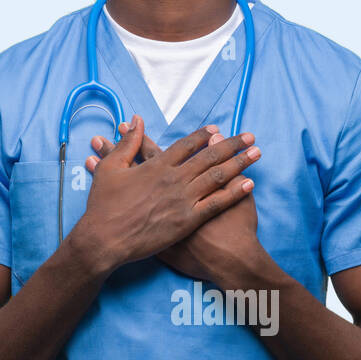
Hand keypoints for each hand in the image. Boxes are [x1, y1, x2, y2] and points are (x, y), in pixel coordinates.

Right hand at [70, 115, 260, 274]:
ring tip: (257, 152)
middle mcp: (174, 179)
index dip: (203, 136)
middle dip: (232, 144)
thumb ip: (127, 144)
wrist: (105, 238)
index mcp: (156, 165)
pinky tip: (249, 183)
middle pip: (209, 156)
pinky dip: (234, 192)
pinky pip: (217, 203)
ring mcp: (183, 199)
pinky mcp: (188, 220)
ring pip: (218, 176)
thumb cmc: (104, 205)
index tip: (217, 129)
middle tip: (249, 136)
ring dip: (240, 162)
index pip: (186, 145)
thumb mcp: (110, 168)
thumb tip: (136, 121)